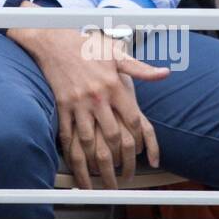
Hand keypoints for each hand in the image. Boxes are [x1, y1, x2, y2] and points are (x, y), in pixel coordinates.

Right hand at [11, 19, 167, 189]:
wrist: (53, 39)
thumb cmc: (86, 45)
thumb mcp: (116, 53)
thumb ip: (140, 68)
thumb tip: (164, 73)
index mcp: (114, 85)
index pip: (133, 120)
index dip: (140, 140)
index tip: (141, 152)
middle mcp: (97, 97)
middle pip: (113, 136)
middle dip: (121, 159)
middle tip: (125, 174)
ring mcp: (78, 103)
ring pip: (90, 141)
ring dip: (97, 163)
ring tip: (103, 179)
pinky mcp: (61, 106)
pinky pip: (67, 134)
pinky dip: (72, 152)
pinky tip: (77, 165)